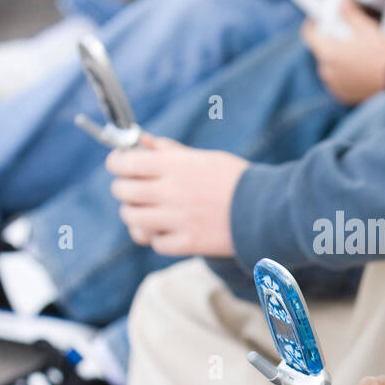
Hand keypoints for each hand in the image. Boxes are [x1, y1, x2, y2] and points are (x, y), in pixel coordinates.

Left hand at [106, 133, 247, 255]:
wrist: (268, 210)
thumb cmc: (236, 180)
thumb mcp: (205, 157)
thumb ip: (170, 151)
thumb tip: (142, 141)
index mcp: (176, 165)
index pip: (125, 163)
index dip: (116, 163)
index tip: (120, 164)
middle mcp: (172, 191)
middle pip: (122, 191)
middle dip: (124, 190)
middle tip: (134, 190)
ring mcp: (178, 219)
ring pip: (132, 219)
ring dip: (135, 216)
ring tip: (147, 213)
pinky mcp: (188, 243)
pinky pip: (155, 243)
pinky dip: (158, 238)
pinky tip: (168, 230)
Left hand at [302, 1, 384, 104]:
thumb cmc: (382, 53)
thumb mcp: (365, 28)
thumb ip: (349, 14)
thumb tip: (341, 3)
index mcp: (327, 52)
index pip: (308, 34)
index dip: (313, 24)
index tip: (318, 19)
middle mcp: (326, 71)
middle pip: (322, 50)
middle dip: (331, 41)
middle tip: (346, 35)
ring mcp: (334, 85)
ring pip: (330, 66)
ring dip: (339, 59)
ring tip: (358, 53)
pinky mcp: (343, 96)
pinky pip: (339, 81)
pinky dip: (345, 74)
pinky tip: (360, 68)